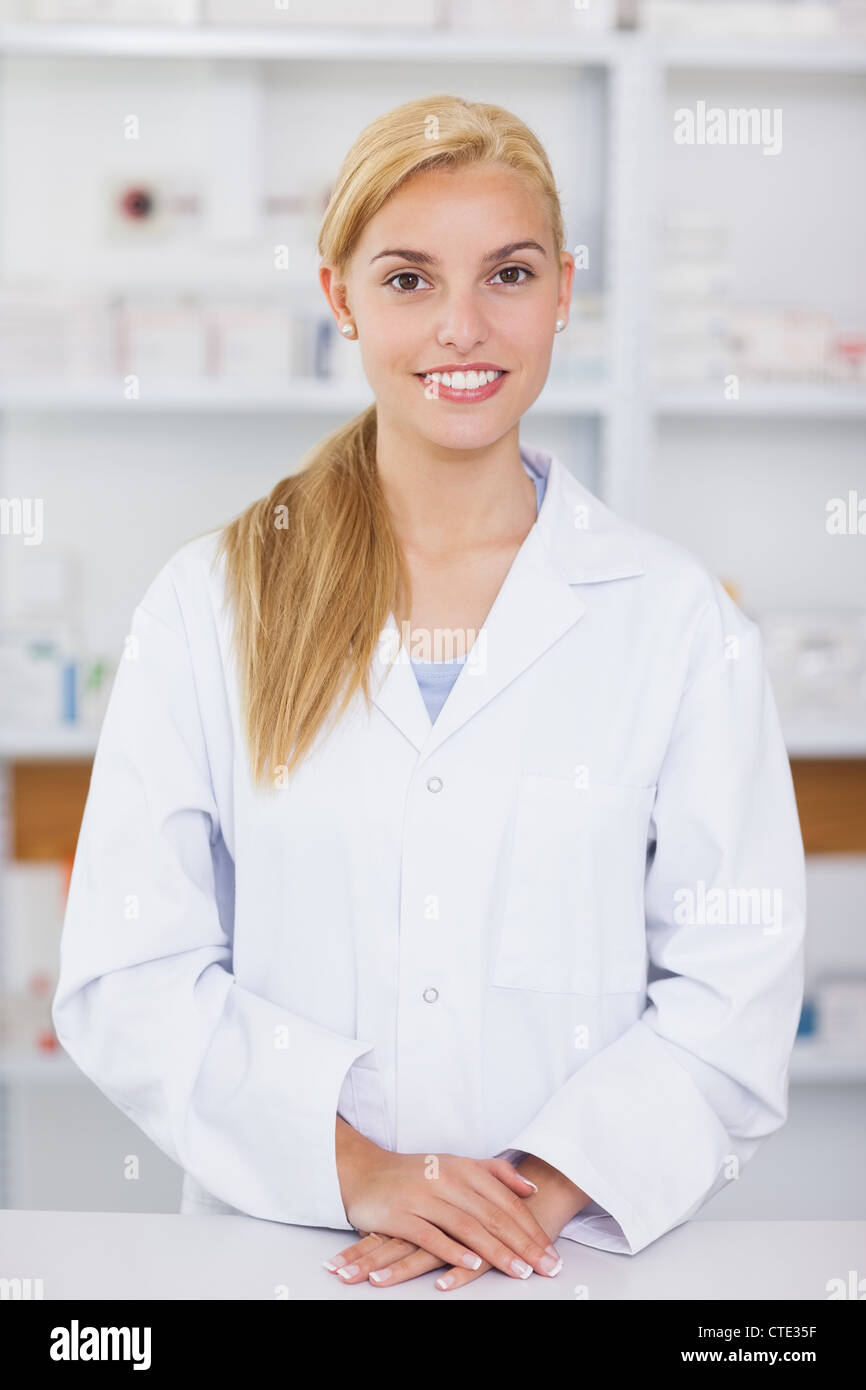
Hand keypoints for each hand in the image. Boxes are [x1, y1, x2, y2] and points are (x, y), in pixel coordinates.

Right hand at [334, 1122, 563, 1282]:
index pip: (506, 1202)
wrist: (364, 1171)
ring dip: (496, 1252)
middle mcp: (447, 1179)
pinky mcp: (402, 1214)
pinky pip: (432, 1235)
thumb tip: (529, 1188)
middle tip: (545, 1267)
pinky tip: (471, 1266)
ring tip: (519, 1271)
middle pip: (492, 1215)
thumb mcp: (456, 1164)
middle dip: (523, 1244)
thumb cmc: (415, 1173)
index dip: (531, 1228)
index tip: (550, 1252)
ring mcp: (424, 1196)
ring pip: (467, 1226)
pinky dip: (453, 1251)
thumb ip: (494, 1173)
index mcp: (464, 1168)